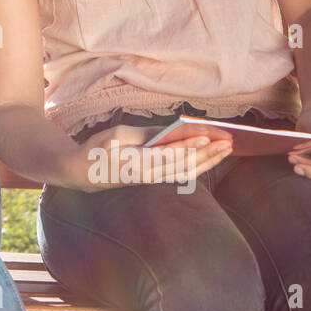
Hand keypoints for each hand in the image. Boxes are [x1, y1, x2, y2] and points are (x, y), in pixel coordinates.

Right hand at [66, 123, 232, 190]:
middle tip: (227, 142)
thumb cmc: (98, 149)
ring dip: (208, 161)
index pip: (168, 155)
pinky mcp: (154, 179)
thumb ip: (144, 135)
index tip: (207, 138)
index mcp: (136, 163)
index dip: (189, 147)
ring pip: (186, 172)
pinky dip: (199, 166)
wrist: (83, 173)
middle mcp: (148, 175)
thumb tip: (170, 131)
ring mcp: (152, 179)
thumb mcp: (116, 135)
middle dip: (207, 154)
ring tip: (225, 149)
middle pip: (183, 165)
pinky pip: (181, 174)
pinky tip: (210, 158)